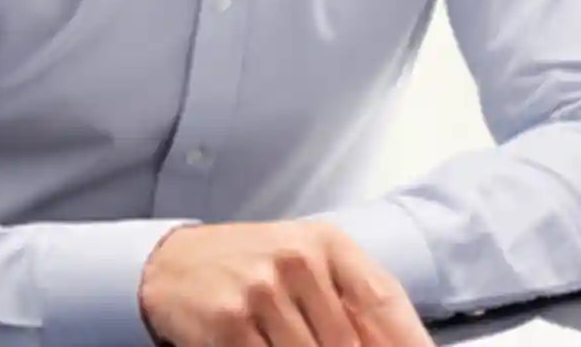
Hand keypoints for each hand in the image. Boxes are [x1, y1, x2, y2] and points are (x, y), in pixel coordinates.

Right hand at [139, 221, 433, 346]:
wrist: (174, 261)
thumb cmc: (249, 262)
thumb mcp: (307, 259)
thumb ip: (351, 296)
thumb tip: (399, 342)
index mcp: (328, 243)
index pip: (383, 301)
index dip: (406, 340)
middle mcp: (299, 260)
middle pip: (349, 341)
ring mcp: (263, 290)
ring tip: (291, 343)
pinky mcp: (231, 320)